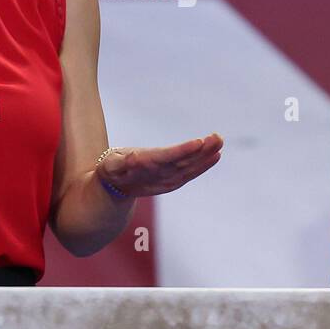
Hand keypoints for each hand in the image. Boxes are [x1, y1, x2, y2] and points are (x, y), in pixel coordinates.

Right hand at [96, 133, 222, 197]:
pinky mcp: (172, 184)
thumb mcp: (110, 165)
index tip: (199, 142)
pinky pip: (190, 174)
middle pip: (183, 163)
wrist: (114, 191)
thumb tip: (132, 159)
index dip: (183, 151)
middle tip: (217, 137)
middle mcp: (158, 176)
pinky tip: (216, 155)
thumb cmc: (112, 169)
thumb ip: (120, 164)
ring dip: (206, 156)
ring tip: (219, 140)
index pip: (166, 158)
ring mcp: (166, 182)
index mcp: (143, 168)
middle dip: (201, 151)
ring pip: (190, 168)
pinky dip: (204, 165)